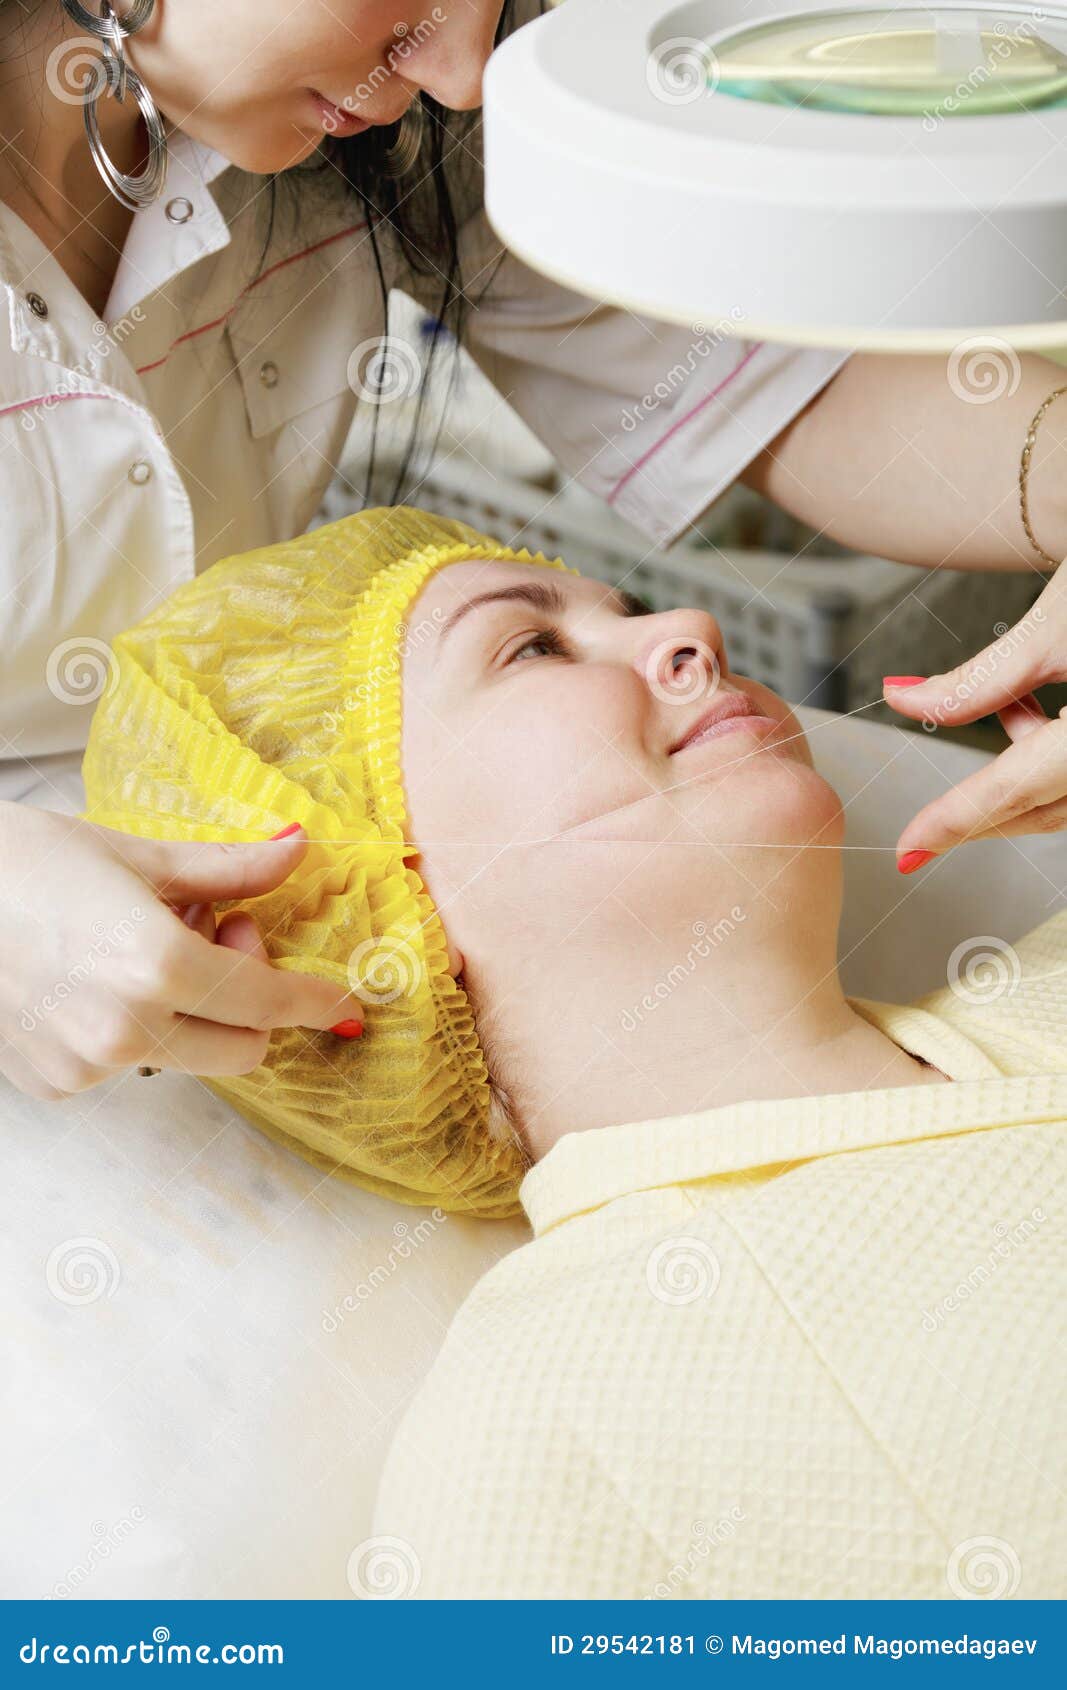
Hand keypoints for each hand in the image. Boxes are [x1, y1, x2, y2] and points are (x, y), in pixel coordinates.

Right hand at [0, 808, 364, 1099]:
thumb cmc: (27, 863)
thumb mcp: (140, 858)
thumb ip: (229, 870)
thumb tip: (298, 849)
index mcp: (156, 967)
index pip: (268, 1001)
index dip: (315, 1001)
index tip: (344, 1004)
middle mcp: (126, 1030)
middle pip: (243, 1048)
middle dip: (253, 1001)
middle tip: (218, 934)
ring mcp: (86, 1066)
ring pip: (186, 1056)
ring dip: (192, 1012)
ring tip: (143, 949)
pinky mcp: (54, 1083)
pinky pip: (129, 1065)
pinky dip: (134, 1028)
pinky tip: (95, 979)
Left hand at [882, 560, 1066, 870]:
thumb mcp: (1052, 626)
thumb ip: (976, 679)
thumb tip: (904, 701)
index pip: (1018, 787)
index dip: (955, 821)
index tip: (909, 851)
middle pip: (1049, 808)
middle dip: (983, 813)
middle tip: (924, 828)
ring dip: (1023, 777)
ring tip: (1011, 708)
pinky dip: (1054, 761)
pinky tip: (1039, 711)